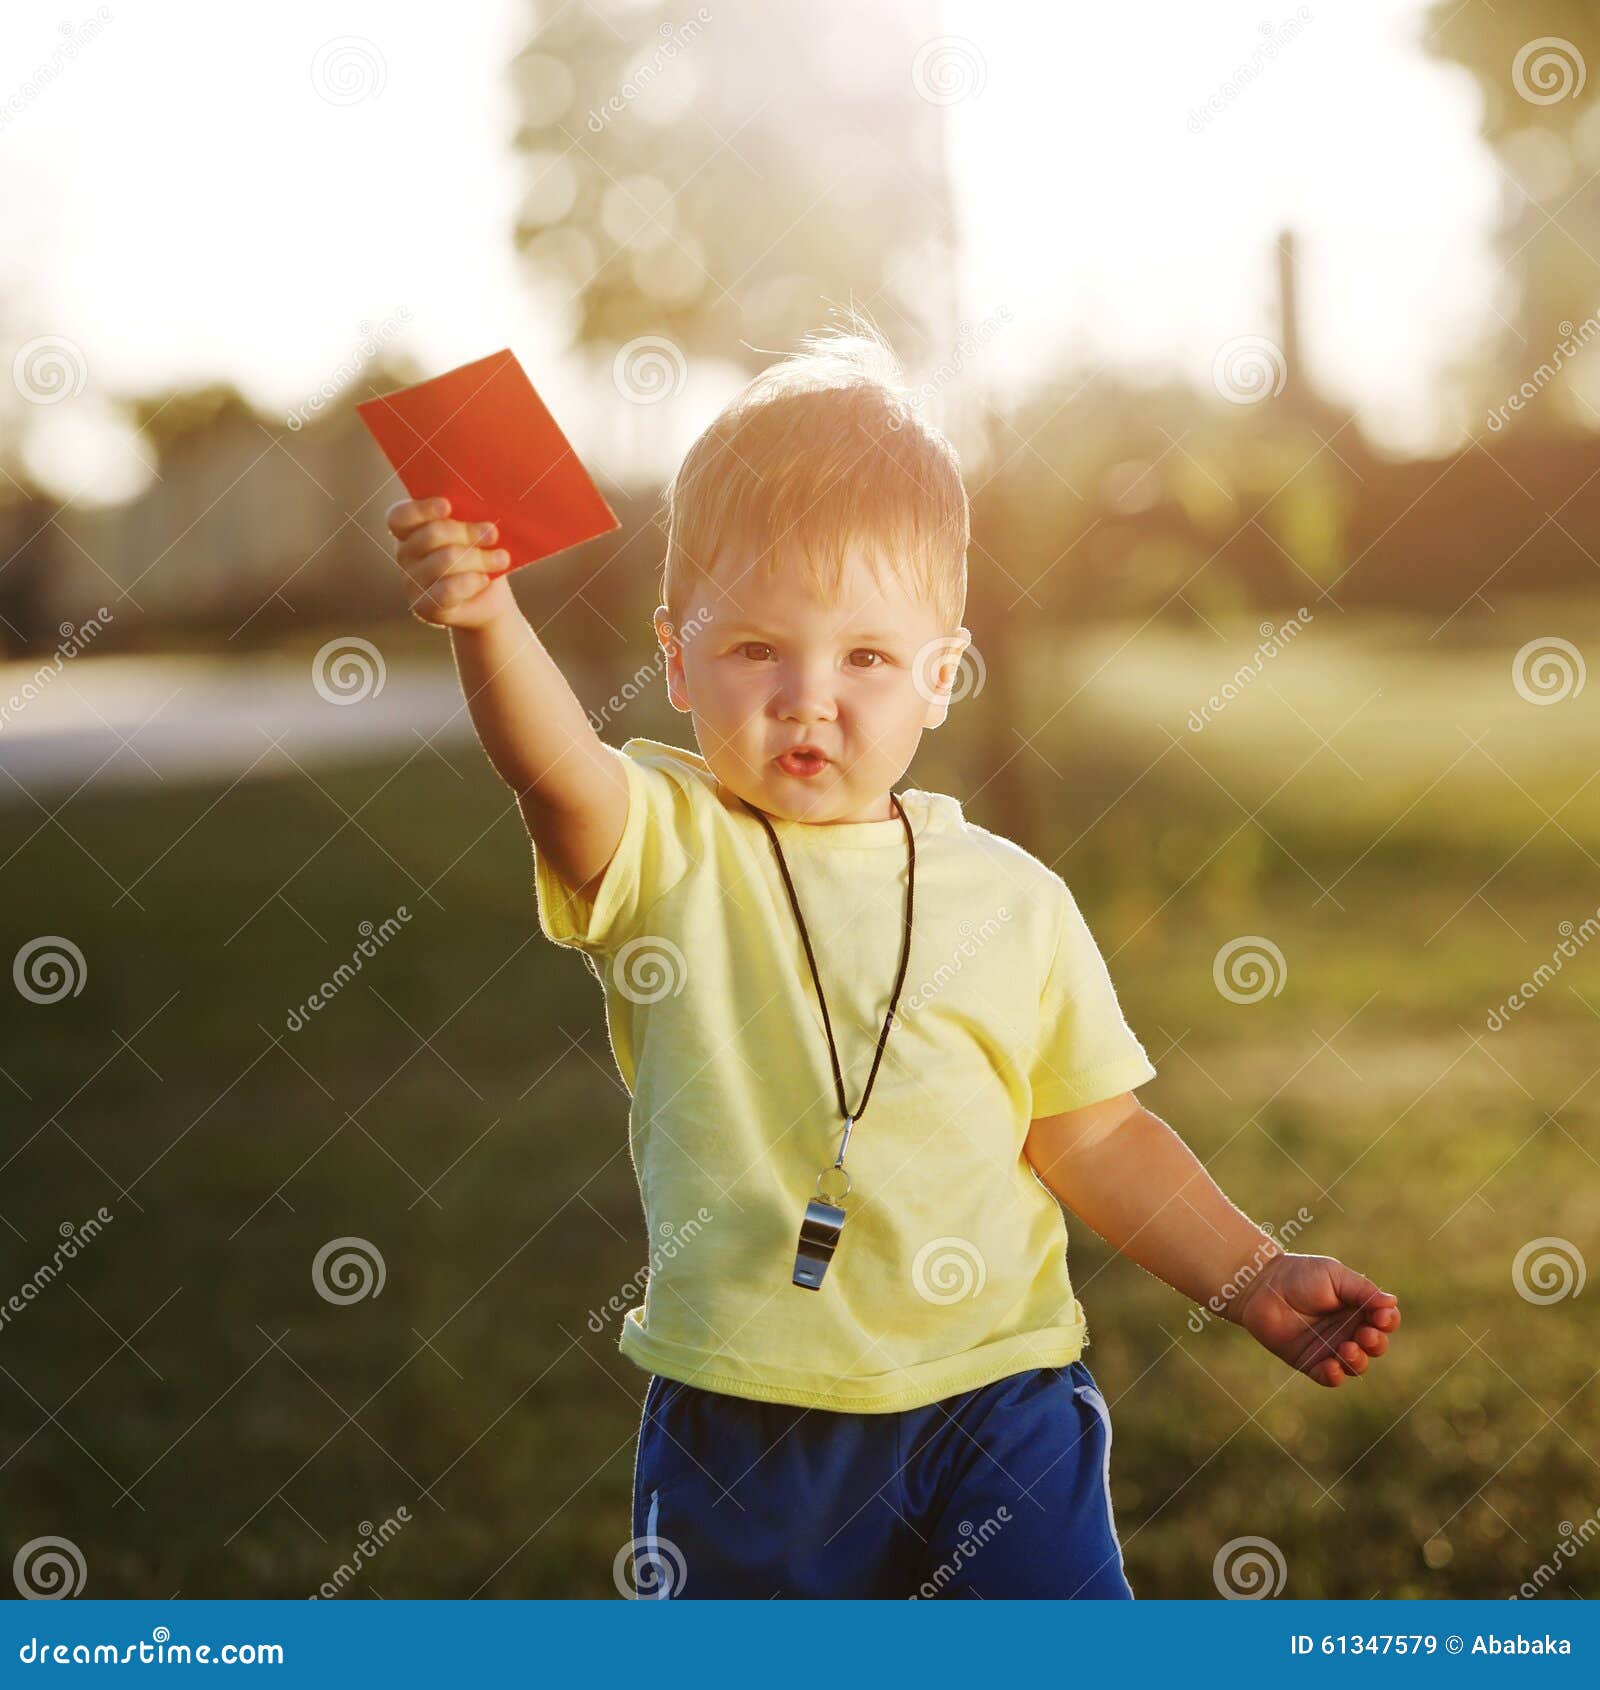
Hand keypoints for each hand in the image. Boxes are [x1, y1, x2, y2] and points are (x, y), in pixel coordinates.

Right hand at [385, 496, 515, 629]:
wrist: (488, 598)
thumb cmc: (479, 554)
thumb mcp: (474, 532)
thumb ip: (468, 517)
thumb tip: (482, 508)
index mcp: (410, 529)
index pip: (400, 516)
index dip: (421, 509)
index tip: (448, 506)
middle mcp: (404, 554)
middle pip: (431, 535)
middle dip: (467, 532)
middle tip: (492, 533)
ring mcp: (411, 582)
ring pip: (445, 560)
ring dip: (479, 558)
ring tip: (501, 558)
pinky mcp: (424, 606)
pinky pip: (447, 589)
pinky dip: (471, 581)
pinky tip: (485, 579)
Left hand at [1229, 1252, 1400, 1387]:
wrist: (1261, 1285)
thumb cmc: (1299, 1275)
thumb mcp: (1334, 1275)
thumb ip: (1362, 1290)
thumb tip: (1392, 1303)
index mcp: (1357, 1308)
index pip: (1384, 1321)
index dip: (1388, 1321)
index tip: (1381, 1317)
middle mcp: (1348, 1330)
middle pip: (1375, 1346)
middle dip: (1376, 1343)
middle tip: (1365, 1334)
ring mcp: (1330, 1347)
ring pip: (1356, 1365)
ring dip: (1358, 1360)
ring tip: (1348, 1347)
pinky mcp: (1310, 1361)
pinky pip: (1330, 1377)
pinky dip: (1335, 1375)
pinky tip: (1333, 1366)